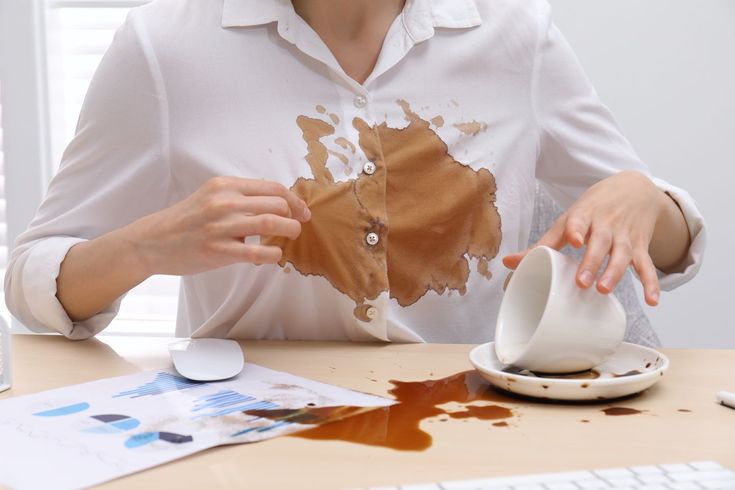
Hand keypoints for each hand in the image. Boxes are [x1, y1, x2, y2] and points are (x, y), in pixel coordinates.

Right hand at [127, 176, 310, 275]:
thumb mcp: (211, 197)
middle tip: (297, 226)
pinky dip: (273, 254)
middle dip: (294, 216)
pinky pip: (256, 253)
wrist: (152, 241)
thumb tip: (278, 205)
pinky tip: (275, 255)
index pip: (272, 187)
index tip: (302, 211)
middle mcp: (224, 202)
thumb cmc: (187, 220)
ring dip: (289, 231)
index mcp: (224, 185)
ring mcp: (220, 227)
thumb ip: (240, 198)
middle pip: (276, 204)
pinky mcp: (217, 251)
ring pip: (270, 224)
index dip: (294, 200)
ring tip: (291, 237)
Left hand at [503, 171, 673, 306]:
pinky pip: (647, 265)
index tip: (573, 240)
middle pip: (600, 242)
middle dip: (592, 261)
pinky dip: (651, 282)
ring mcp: (625, 235)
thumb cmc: (593, 208)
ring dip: (615, 272)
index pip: (578, 220)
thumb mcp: (568, 219)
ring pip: (623, 254)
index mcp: (584, 215)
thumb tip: (508, 264)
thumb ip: (542, 243)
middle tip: (582, 282)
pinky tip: (652, 301)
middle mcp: (605, 224)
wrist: (634, 187)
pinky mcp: (641, 246)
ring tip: (604, 290)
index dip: (576, 229)